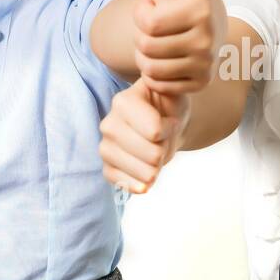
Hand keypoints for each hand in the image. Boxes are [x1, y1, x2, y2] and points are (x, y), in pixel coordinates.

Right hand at [99, 76, 190, 193]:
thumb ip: (169, 100)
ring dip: (158, 167)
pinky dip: (143, 184)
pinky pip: (128, 185)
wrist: (164, 123)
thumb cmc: (169, 107)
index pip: (155, 131)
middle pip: (152, 155)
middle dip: (165, 150)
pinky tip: (147, 175)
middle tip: (161, 139)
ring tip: (154, 151)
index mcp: (122, 102)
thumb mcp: (174, 95)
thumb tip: (154, 133)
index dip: (170, 130)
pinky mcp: (107, 167)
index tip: (168, 121)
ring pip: (145, 173)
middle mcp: (108, 125)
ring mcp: (105, 147)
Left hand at [133, 0, 225, 95]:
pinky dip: (156, 75)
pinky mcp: (199, 84)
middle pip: (145, 47)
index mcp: (200, 10)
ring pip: (150, 68)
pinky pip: (159, 84)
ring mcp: (204, 65)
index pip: (147, 22)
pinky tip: (166, 61)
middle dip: (143, 37)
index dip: (143, 13)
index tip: (157, 6)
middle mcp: (207, 41)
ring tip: (160, 43)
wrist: (211, 30)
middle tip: (157, 29)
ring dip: (146, 56)